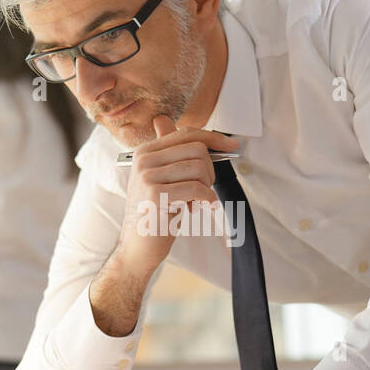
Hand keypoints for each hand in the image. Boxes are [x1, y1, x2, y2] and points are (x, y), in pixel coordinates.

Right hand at [113, 115, 237, 281]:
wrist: (137, 248)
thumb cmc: (154, 214)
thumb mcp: (159, 178)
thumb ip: (167, 151)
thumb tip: (164, 121)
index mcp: (144, 152)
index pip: (186, 134)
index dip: (213, 138)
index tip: (232, 146)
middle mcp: (144, 160)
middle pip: (197, 149)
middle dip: (209, 171)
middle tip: (202, 190)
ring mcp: (148, 176)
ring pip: (199, 168)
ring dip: (206, 187)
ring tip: (194, 201)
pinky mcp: (156, 194)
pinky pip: (197, 188)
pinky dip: (205, 200)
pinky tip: (198, 208)